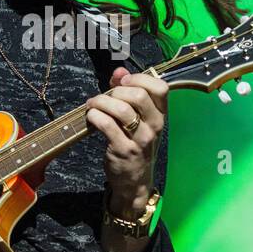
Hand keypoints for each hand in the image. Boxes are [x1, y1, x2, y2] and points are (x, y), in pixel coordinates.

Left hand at [84, 67, 167, 214]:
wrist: (134, 180)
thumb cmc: (134, 143)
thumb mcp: (138, 119)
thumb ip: (128, 92)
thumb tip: (119, 71)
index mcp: (161, 115)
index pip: (160, 87)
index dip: (140, 78)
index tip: (123, 81)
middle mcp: (155, 126)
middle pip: (139, 96)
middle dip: (117, 90)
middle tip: (105, 96)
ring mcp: (140, 139)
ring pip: (122, 109)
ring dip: (102, 101)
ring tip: (93, 104)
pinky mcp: (123, 150)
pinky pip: (107, 125)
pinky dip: (95, 116)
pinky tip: (91, 117)